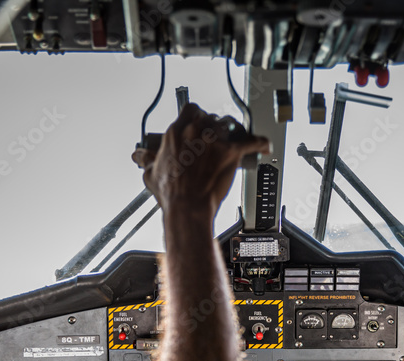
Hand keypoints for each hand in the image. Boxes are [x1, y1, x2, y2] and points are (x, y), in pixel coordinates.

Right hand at [131, 103, 269, 217]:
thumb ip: (147, 159)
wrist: (187, 206)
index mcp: (176, 132)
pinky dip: (259, 143)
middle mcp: (196, 131)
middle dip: (214, 126)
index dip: (197, 115)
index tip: (198, 121)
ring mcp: (215, 141)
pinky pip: (251, 142)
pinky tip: (263, 144)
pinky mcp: (230, 153)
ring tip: (234, 140)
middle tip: (215, 137)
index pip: (191, 109)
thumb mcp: (150, 172)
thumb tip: (140, 157)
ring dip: (232, 133)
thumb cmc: (171, 193)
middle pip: (211, 118)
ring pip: (229, 126)